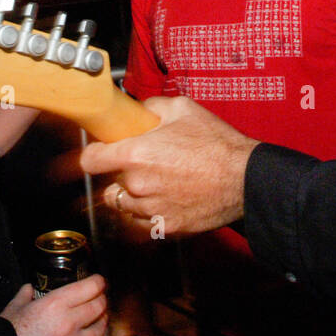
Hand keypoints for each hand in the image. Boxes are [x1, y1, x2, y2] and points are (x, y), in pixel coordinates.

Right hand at [0, 275, 107, 335]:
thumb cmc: (6, 335)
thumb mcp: (15, 307)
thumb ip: (25, 294)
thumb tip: (29, 288)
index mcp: (55, 304)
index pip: (90, 288)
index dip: (98, 282)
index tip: (100, 282)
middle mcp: (67, 323)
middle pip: (99, 307)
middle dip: (102, 301)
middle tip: (100, 300)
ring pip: (100, 331)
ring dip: (101, 324)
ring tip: (98, 321)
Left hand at [81, 96, 257, 234]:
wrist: (245, 179)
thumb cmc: (217, 145)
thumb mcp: (182, 109)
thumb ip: (150, 108)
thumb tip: (136, 110)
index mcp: (136, 154)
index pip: (89, 161)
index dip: (90, 155)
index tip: (93, 155)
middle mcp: (138, 185)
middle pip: (108, 183)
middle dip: (120, 173)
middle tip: (142, 164)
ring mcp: (150, 209)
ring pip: (123, 205)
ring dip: (131, 195)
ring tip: (156, 182)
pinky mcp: (165, 227)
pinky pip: (142, 223)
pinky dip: (146, 214)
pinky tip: (163, 199)